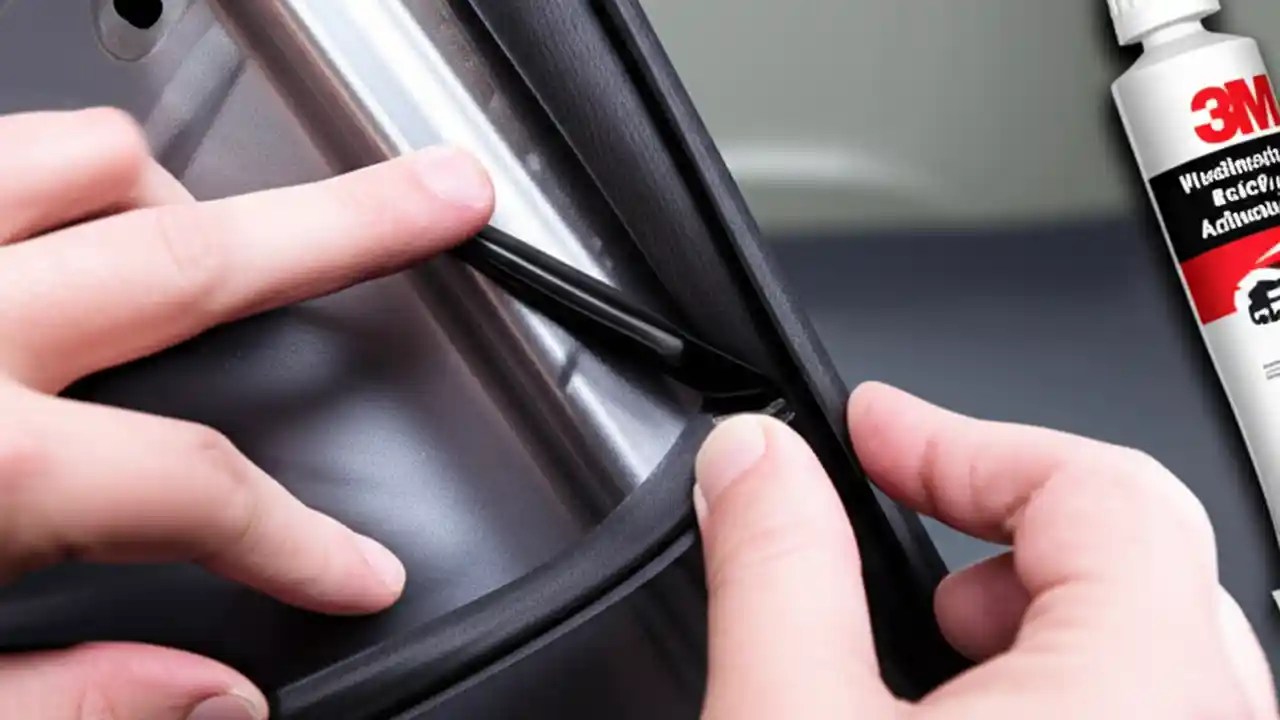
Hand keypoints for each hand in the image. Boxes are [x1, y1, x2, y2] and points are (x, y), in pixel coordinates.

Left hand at [0, 108, 492, 718]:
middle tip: (444, 200)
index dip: (301, 540)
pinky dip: (60, 187)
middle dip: (345, 230)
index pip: (200, 487)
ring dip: (174, 199)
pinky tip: (74, 242)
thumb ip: (69, 704)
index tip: (359, 575)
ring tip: (224, 240)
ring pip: (76, 162)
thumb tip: (217, 699)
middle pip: (190, 256)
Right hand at [694, 382, 1276, 718]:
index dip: (960, 440)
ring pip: (1155, 653)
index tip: (876, 433)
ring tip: (929, 663)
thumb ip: (774, 569)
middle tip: (900, 536)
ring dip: (1033, 624)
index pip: (1098, 488)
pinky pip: (1156, 716)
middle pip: (1139, 561)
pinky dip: (1066, 694)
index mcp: (1141, 696)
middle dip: (998, 530)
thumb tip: (752, 458)